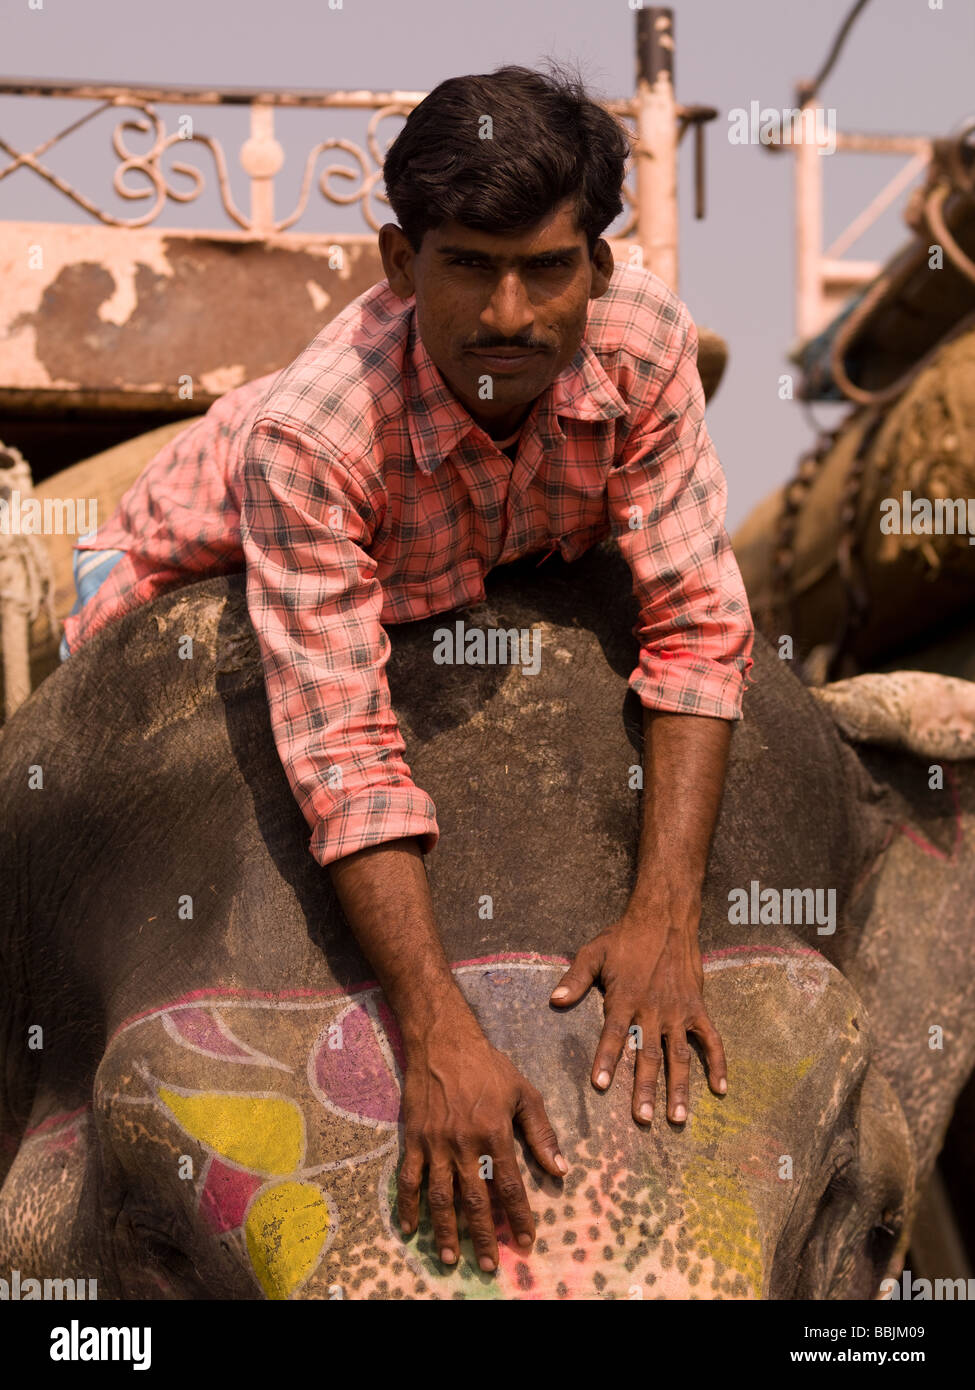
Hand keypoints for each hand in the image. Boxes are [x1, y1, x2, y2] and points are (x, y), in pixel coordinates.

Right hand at [397, 1018, 566, 1271]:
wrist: (443, 1042)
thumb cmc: (488, 1066)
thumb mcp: (524, 1092)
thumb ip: (541, 1133)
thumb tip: (560, 1169)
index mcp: (495, 1132)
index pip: (509, 1185)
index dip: (518, 1217)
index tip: (525, 1243)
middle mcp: (464, 1143)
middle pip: (474, 1199)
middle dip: (482, 1235)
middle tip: (490, 1265)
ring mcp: (435, 1143)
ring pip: (439, 1197)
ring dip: (445, 1230)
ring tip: (451, 1258)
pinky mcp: (413, 1139)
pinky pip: (408, 1179)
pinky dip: (408, 1206)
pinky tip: (411, 1229)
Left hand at [549, 910, 726, 1124]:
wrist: (665, 917)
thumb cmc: (625, 937)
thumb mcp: (594, 951)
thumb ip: (575, 978)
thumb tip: (554, 1000)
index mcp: (625, 997)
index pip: (613, 1034)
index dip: (607, 1060)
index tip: (600, 1086)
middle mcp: (652, 1008)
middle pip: (648, 1054)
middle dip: (645, 1088)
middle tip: (641, 1119)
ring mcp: (678, 1010)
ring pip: (679, 1055)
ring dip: (680, 1087)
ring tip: (678, 1118)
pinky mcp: (697, 1007)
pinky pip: (711, 1039)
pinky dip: (717, 1063)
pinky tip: (721, 1090)